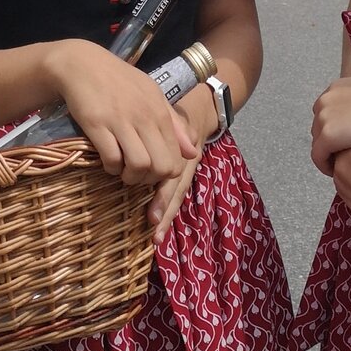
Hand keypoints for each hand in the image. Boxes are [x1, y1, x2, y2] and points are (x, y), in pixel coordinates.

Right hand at [51, 39, 197, 185]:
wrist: (84, 64)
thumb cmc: (120, 80)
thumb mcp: (153, 96)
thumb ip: (175, 124)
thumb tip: (192, 152)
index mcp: (160, 112)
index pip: (176, 158)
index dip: (166, 174)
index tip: (152, 171)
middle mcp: (145, 117)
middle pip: (162, 166)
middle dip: (149, 179)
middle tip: (137, 174)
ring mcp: (121, 120)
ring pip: (139, 165)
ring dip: (130, 176)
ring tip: (122, 169)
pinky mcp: (97, 124)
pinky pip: (112, 158)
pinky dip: (111, 166)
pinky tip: (108, 160)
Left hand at [148, 80, 216, 241]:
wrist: (197, 111)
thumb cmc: (179, 114)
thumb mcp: (177, 117)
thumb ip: (181, 129)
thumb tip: (191, 147)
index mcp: (184, 155)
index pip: (175, 182)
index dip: (164, 201)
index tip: (153, 218)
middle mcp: (185, 167)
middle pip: (175, 195)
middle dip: (165, 215)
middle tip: (154, 235)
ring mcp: (183, 172)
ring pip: (175, 197)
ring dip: (166, 216)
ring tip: (156, 238)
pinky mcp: (177, 175)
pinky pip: (172, 194)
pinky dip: (165, 209)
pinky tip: (156, 225)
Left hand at [311, 69, 350, 173]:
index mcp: (334, 88)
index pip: (327, 113)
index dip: (335, 127)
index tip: (346, 138)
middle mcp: (324, 101)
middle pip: (320, 127)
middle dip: (330, 141)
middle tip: (344, 153)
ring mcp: (324, 118)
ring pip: (318, 142)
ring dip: (328, 153)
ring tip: (343, 163)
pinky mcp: (327, 137)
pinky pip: (319, 156)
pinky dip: (325, 164)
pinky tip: (336, 171)